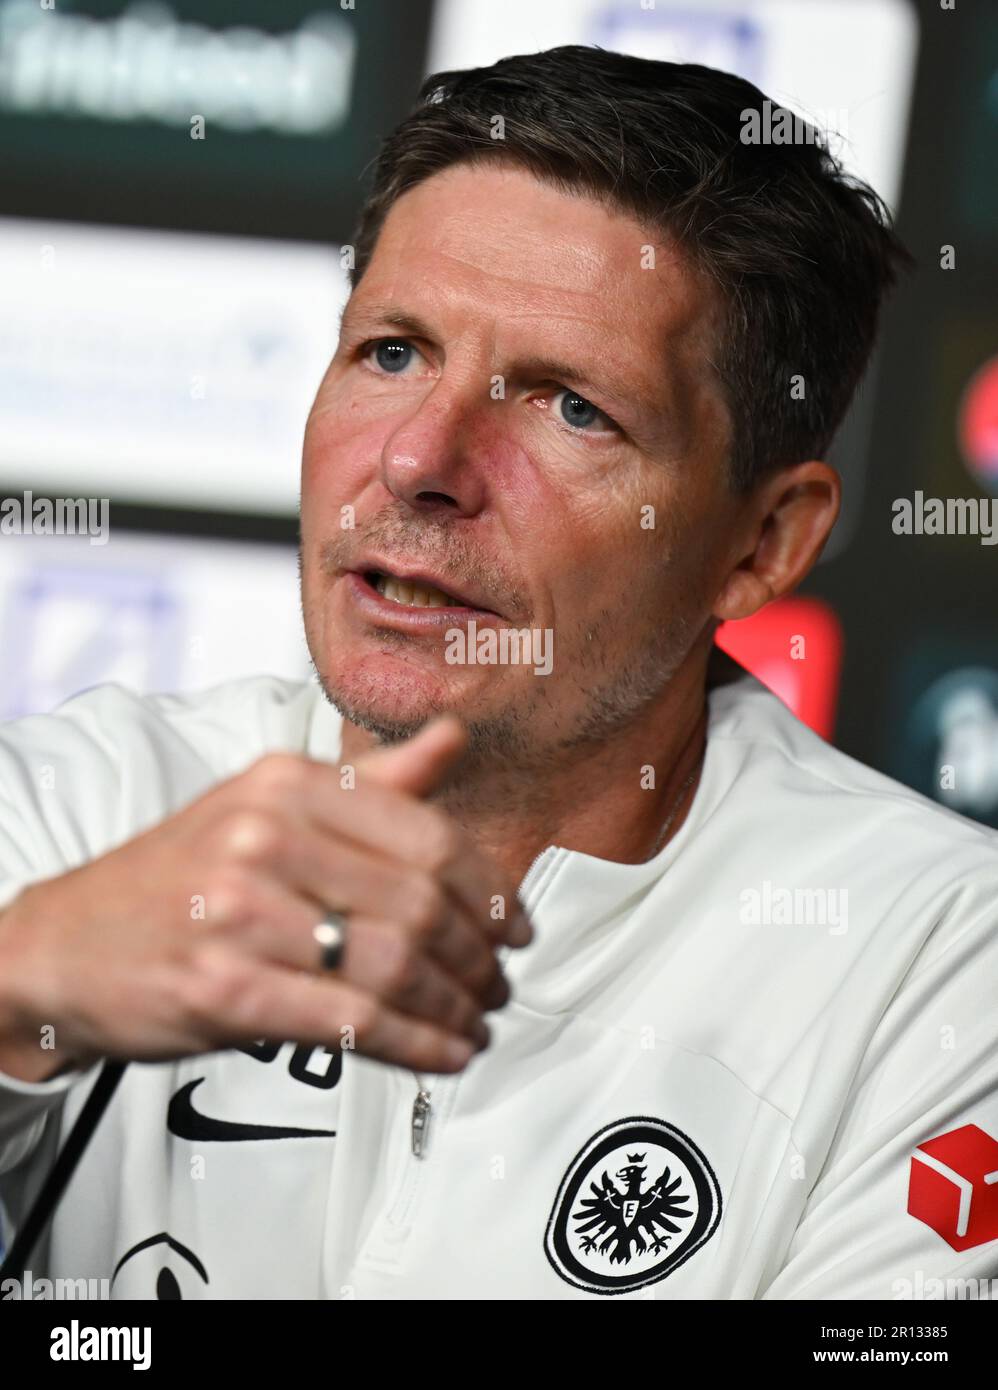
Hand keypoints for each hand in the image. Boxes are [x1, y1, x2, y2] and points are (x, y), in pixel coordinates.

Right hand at [0, 716, 530, 1080]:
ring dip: (455, 1005)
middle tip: (500, 981)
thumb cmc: (177, 877)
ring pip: (393, 966)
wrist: (65, 943)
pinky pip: (354, 1022)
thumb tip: (451, 739)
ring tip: (477, 1020)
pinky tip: (441, 1052)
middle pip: (419, 903)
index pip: (426, 833)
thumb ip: (371, 782)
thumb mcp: (265, 804)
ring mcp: (241, 914)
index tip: (515, 922)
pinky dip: (416, 1044)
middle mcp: (265, 838)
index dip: (489, 887)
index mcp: (286, 783)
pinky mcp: (225, 990)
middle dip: (479, 955)